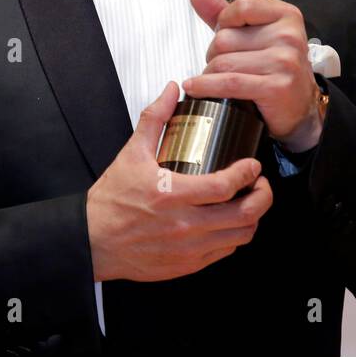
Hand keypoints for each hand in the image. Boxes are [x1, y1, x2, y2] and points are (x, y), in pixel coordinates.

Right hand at [86, 82, 273, 282]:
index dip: (248, 173)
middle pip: (243, 214)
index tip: (252, 165)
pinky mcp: (188, 265)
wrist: (93, 240)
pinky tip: (229, 222)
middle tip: (260, 183)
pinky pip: (225, 252)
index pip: (225, 186)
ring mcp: (189, 249)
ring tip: (249, 202)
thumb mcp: (131, 153)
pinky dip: (234, 236)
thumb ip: (154, 118)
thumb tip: (170, 91)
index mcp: (172, 195)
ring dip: (252, 217)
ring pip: (240, 236)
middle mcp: (185, 225)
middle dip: (262, 196)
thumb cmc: (111, 201)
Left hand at [182, 0, 322, 151]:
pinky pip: (228, 82)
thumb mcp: (254, 35)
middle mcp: (289, 36)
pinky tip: (195, 87)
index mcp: (287, 16)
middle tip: (224, 64)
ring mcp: (284, 62)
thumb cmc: (276, 70)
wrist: (300, 108)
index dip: (225, 21)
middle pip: (226, 37)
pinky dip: (206, 86)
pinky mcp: (276, 87)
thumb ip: (224, 13)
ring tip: (217, 79)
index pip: (243, 5)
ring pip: (223, 62)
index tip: (226, 33)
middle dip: (214, 53)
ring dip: (210, 73)